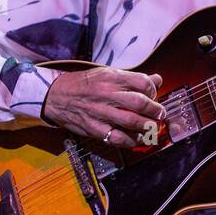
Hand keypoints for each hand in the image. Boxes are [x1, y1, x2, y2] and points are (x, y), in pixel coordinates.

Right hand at [42, 66, 164, 147]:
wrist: (55, 96)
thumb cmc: (84, 84)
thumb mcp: (107, 74)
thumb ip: (132, 79)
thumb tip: (157, 80)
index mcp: (111, 78)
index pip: (141, 82)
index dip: (153, 90)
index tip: (154, 96)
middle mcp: (106, 94)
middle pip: (139, 103)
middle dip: (155, 110)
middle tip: (160, 114)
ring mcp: (100, 112)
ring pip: (131, 122)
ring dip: (147, 127)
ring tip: (152, 127)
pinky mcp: (94, 128)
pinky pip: (117, 138)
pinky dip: (131, 141)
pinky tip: (137, 139)